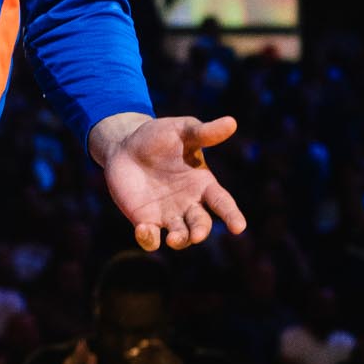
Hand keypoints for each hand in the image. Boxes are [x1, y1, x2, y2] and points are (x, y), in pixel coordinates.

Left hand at [94, 114, 245, 251]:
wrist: (124, 146)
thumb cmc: (158, 136)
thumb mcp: (182, 130)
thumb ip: (204, 132)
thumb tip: (231, 122)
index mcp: (203, 184)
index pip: (222, 203)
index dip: (232, 215)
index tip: (239, 227)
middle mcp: (189, 204)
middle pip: (201, 224)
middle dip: (201, 231)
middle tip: (198, 235)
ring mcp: (167, 215)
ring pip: (180, 237)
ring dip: (180, 240)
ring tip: (173, 239)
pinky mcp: (145, 221)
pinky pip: (151, 238)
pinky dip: (149, 239)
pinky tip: (144, 230)